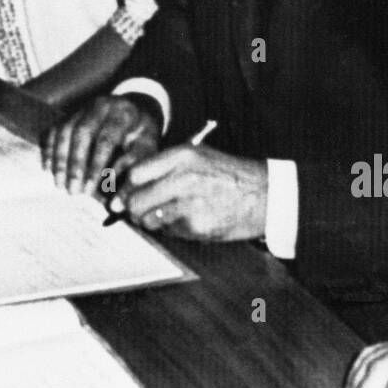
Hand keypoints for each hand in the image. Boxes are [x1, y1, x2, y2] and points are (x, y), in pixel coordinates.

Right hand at [41, 95, 159, 195]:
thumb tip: (115, 205)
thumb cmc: (141, 138)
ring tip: (60, 185)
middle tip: (72, 190)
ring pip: (64, 130)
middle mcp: (100, 106)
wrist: (136, 113)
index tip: (88, 190)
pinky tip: (48, 169)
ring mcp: (83, 108)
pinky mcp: (70, 114)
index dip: (95, 165)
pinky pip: (54, 130)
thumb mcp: (146, 153)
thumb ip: (131, 176)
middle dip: (74, 164)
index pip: (106, 139)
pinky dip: (49, 149)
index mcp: (123, 113)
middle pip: (81, 132)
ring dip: (60, 160)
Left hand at [115, 146, 266, 241]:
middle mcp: (183, 177)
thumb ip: (164, 167)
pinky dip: (171, 230)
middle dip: (132, 209)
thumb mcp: (198, 157)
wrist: (265, 194)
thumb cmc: (228, 176)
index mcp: (181, 156)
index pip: (135, 173)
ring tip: (166, 215)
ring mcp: (190, 203)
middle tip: (136, 211)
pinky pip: (167, 232)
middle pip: (135, 199)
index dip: (125, 187)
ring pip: (147, 219)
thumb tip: (127, 187)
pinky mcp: (196, 226)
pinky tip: (187, 221)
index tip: (122, 194)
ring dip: (150, 221)